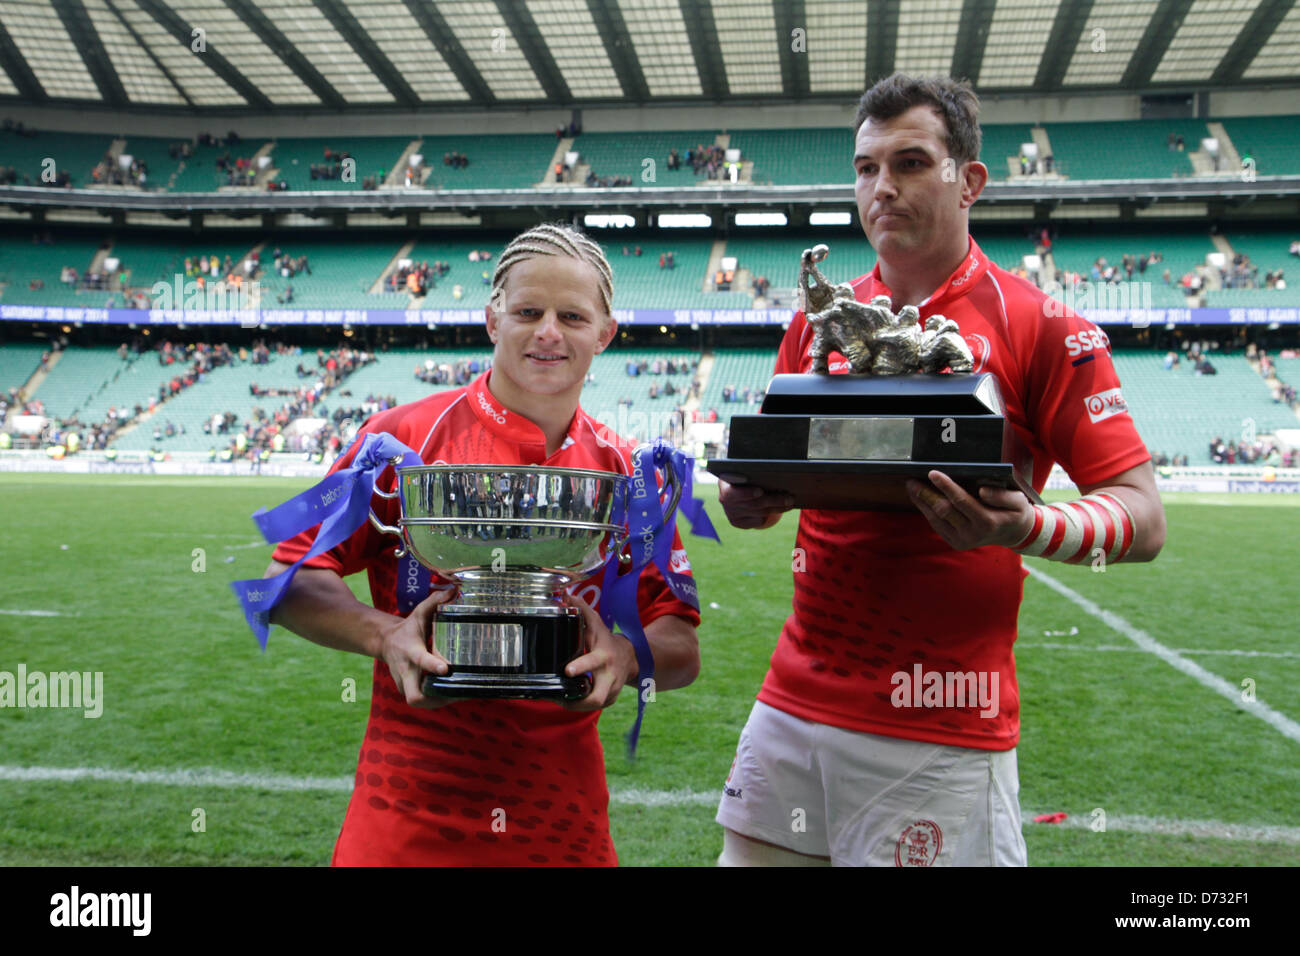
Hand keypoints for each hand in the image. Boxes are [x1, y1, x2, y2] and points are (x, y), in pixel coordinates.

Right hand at [375, 586, 457, 708]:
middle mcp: (406, 671)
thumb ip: (435, 603)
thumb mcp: (419, 613)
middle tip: (456, 693)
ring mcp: (405, 684)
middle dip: (435, 698)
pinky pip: (423, 701)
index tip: (445, 668)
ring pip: (420, 702)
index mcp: (410, 651)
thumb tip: (453, 590)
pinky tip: (453, 695)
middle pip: (414, 696)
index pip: (420, 659)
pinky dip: (437, 701)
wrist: (386, 642)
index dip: (432, 665)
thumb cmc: (409, 629)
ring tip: (461, 694)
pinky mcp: (408, 691)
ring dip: (440, 702)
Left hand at [560, 591, 638, 711]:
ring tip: (557, 701)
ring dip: (574, 706)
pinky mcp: (609, 700)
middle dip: (579, 702)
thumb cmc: (606, 640)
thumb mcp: (597, 624)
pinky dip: (579, 706)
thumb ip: (582, 610)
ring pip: (594, 706)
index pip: (593, 663)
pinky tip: (566, 702)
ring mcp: (610, 690)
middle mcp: (608, 677)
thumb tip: (567, 595)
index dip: (580, 667)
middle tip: (559, 699)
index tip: (567, 670)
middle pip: (597, 697)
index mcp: (603, 657)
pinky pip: (594, 707)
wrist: (631, 657)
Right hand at [718, 475, 794, 529]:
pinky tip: (781, 508)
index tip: (760, 491)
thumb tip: (779, 473)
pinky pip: (758, 521)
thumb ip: (756, 474)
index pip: (733, 493)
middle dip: (773, 500)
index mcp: (724, 483)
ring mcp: (730, 513)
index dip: (747, 493)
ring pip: (759, 513)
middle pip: (753, 504)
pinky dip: (770, 515)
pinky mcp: (737, 523)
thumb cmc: (747, 475)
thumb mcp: (747, 471)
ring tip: (790, 502)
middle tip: (789, 497)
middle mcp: (724, 500)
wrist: (739, 489)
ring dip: (777, 507)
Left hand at [906, 470, 1034, 550]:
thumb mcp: (1017, 501)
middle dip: (926, 494)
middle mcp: (972, 534)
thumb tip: (982, 491)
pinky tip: (921, 499)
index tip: (932, 473)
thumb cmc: (1015, 512)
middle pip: (943, 511)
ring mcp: (962, 541)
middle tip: (912, 481)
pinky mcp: (956, 543)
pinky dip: (927, 512)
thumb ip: (1002, 496)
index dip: (945, 486)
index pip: (961, 501)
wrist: (1014, 534)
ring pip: (936, 519)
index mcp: (987, 522)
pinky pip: (937, 526)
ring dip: (922, 503)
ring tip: (912, 487)